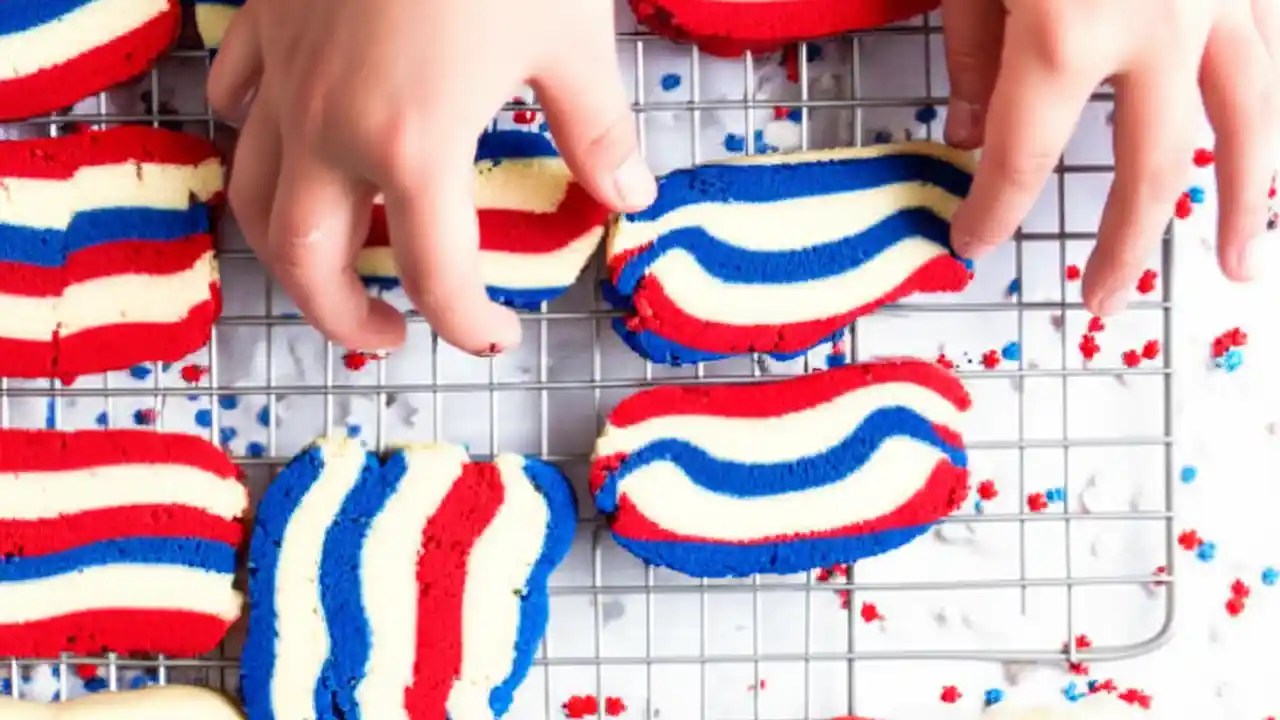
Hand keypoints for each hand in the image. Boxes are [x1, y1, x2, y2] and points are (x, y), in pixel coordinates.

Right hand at [206, 0, 654, 353]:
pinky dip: (253, 142)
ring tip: (328, 266)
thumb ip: (597, 129)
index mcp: (414, 147)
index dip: (469, 325)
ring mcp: (286, 75)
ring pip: (250, 194)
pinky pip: (236, 105)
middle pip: (306, 260)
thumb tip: (631, 194)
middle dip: (340, 316)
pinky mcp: (265, 22)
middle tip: (384, 335)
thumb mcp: (569, 37)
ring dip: (286, 249)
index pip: (436, 276)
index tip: (499, 336)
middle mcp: (331, 128)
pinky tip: (287, 141)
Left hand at [943, 0, 1278, 315]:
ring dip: (1247, 201)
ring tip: (1236, 263)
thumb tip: (969, 131)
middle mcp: (1158, 23)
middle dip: (1126, 245)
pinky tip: (1262, 152)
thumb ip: (971, 48)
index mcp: (1068, 29)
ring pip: (1249, 116)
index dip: (995, 209)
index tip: (973, 239)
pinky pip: (1271, 49)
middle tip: (1103, 300)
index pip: (1024, 155)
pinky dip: (1268, 111)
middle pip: (1151, 165)